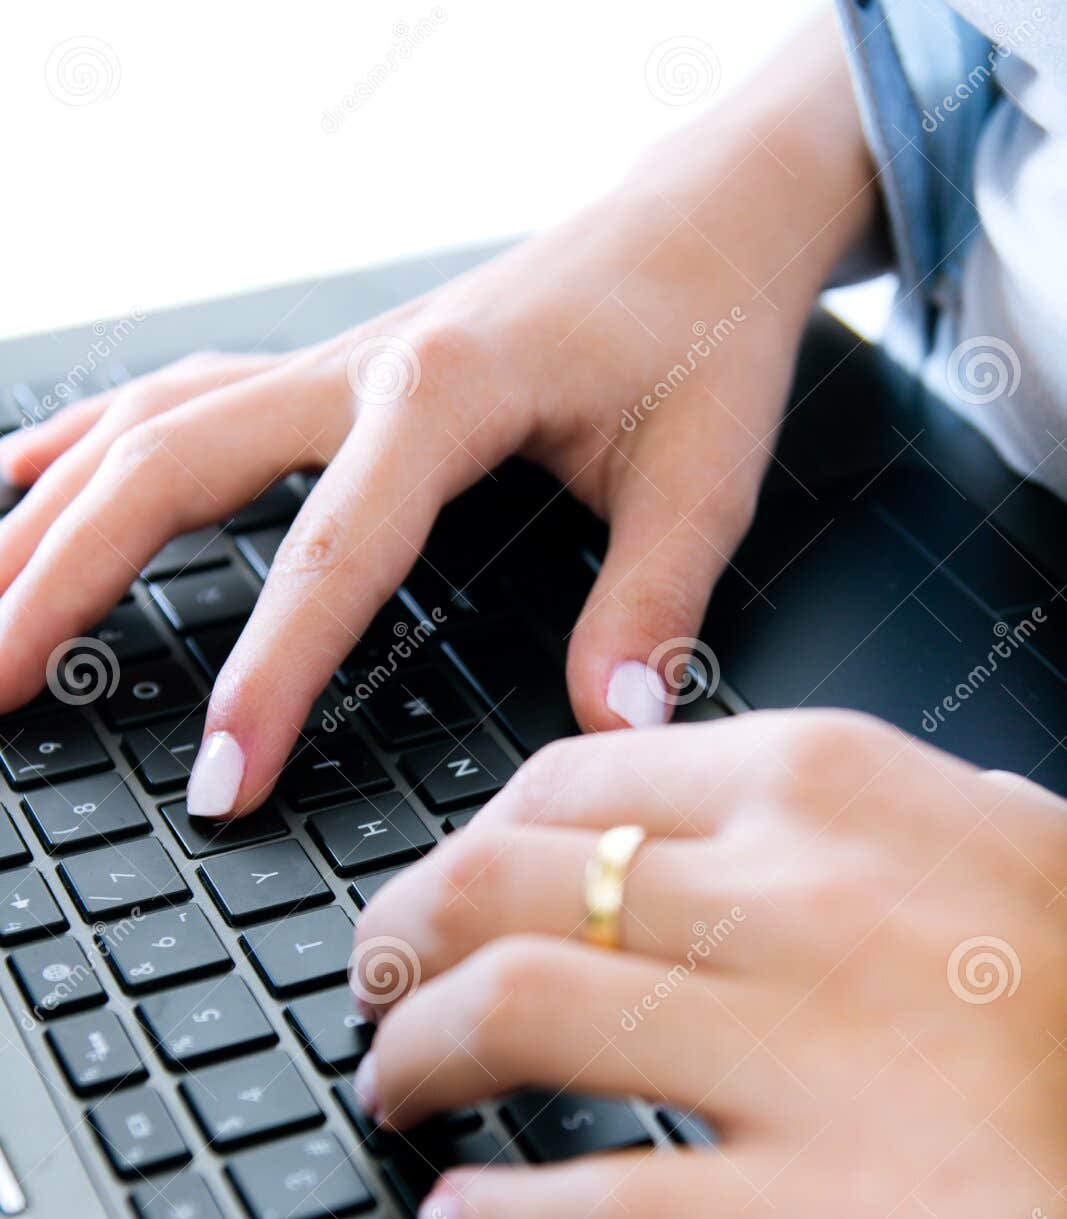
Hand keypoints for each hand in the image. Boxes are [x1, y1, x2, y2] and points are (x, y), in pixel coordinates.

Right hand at [0, 11, 874, 814]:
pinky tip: (17, 475)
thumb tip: (609, 725)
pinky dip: (86, 439)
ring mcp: (329, 361)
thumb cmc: (702, 329)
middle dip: (68, 585)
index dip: (269, 674)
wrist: (702, 216)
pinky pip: (177, 397)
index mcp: (446, 389)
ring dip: (47, 518)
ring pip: (145, 430)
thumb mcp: (704, 472)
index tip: (222, 781)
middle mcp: (359, 364)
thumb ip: (651, 601)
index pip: (331, 552)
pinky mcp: (327, 369)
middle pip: (168, 468)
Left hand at [352, 712, 1066, 1218]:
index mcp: (820, 786)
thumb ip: (800, 812)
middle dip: (398, 938)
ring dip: (417, 1056)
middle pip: (502, 883)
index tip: (443, 893)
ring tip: (398, 1087)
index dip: (465, 846)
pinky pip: (606, 1203)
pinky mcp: (820, 1203)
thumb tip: (660, 817)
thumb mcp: (957, 817)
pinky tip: (465, 1218)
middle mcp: (789, 895)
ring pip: (517, 1013)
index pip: (563, 785)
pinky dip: (505, 1215)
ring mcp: (798, 1046)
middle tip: (376, 984)